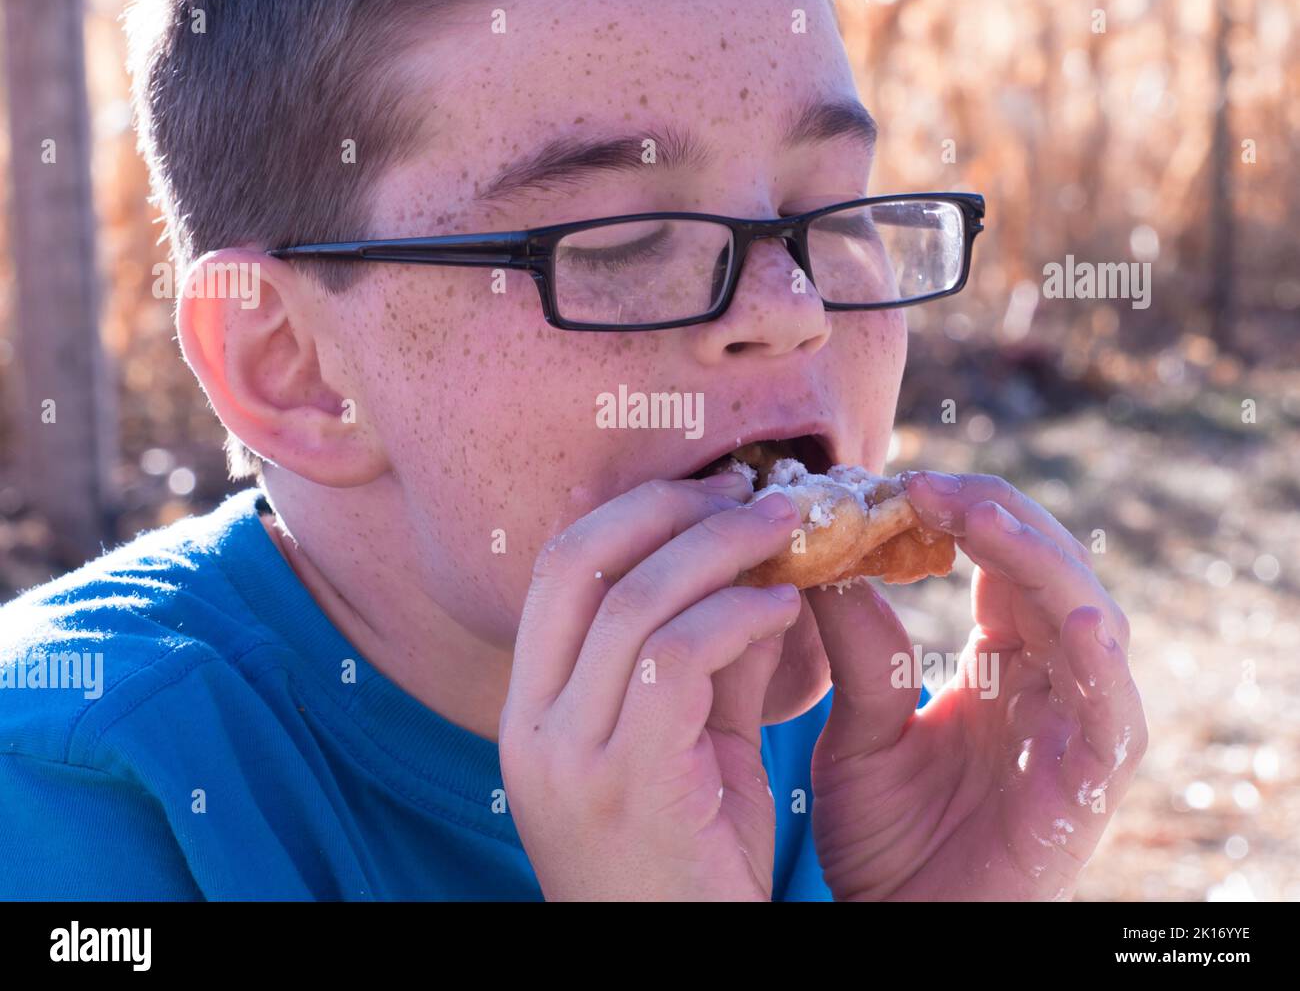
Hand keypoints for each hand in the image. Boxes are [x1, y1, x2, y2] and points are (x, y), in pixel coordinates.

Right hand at [500, 473, 804, 900]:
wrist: (682, 976)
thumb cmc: (691, 865)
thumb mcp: (692, 749)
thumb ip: (709, 661)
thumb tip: (754, 573)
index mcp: (533, 709)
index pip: (560, 569)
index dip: (634, 511)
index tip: (711, 489)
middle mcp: (533, 725)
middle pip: (579, 564)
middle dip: (670, 508)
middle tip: (750, 487)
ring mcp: (570, 755)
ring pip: (634, 603)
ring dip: (720, 549)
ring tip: (787, 530)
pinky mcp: (625, 784)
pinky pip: (676, 660)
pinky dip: (737, 617)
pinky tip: (786, 609)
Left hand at [805, 472, 1147, 900]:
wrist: (903, 930)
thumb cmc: (886, 839)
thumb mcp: (858, 730)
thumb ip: (857, 650)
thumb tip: (828, 559)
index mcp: (1002, 661)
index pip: (1001, 560)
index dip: (959, 514)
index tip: (896, 482)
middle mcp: (1049, 681)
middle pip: (1048, 568)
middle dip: (993, 516)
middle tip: (926, 484)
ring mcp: (1078, 725)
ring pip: (1087, 614)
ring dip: (1037, 558)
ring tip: (976, 515)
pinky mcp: (1094, 779)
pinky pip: (1112, 705)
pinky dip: (1095, 653)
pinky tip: (1063, 610)